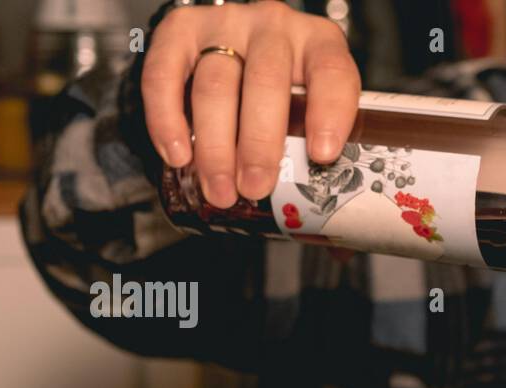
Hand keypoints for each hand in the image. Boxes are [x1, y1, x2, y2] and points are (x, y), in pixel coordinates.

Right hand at [142, 1, 359, 207]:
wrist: (239, 52)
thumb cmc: (285, 96)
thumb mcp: (313, 118)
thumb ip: (326, 170)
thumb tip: (339, 244)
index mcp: (321, 47)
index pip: (333, 73)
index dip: (330, 112)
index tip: (323, 155)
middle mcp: (275, 28)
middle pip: (265, 82)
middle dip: (259, 143)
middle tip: (254, 188)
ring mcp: (226, 24)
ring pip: (216, 84)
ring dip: (214, 144)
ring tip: (219, 189)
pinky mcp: (181, 30)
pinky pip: (165, 72)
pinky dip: (166, 118)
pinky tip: (176, 155)